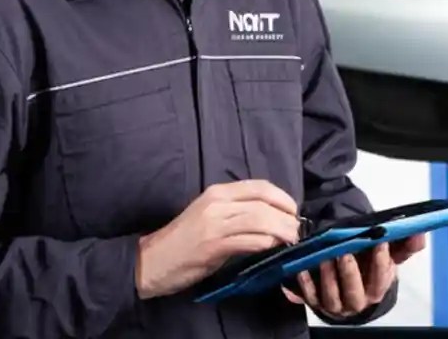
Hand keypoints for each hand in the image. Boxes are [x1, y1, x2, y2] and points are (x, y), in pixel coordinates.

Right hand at [135, 180, 299, 299]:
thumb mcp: (211, 218)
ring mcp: (214, 224)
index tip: (294, 212)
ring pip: (260, 219)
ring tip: (291, 240)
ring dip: (282, 231)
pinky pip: (248, 240)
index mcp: (218, 193)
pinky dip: (266, 243)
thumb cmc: (182, 241)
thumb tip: (272, 220)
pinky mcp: (212, 246)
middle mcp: (217, 203)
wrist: (150, 260)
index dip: (283, 198)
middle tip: (297, 231)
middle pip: (264, 203)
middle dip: (287, 217)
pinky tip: (272, 248)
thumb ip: (237, 214)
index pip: (260, 187)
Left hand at [282, 234, 426, 318]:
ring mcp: (335, 303)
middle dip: (350, 272)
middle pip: (354, 292)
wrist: (353, 282)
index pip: (381, 279)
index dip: (381, 262)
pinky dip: (306, 284)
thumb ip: (404, 245)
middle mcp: (357, 301)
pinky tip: (302, 269)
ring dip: (327, 277)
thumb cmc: (370, 267)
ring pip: (331, 296)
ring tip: (324, 257)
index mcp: (377, 290)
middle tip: (344, 252)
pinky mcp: (316, 302)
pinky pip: (310, 296)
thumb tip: (419, 233)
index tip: (379, 242)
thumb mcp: (389, 256)